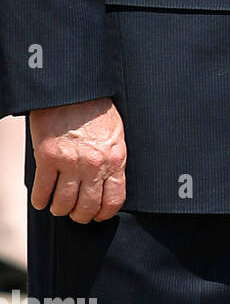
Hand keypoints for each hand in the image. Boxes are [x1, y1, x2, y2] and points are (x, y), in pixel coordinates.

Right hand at [29, 97, 125, 222]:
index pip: (114, 200)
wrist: (72, 88)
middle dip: (79, 215)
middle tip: (74, 212)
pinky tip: (41, 198)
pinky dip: (40, 200)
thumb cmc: (94, 107)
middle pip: (87, 207)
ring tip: (57, 204)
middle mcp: (95, 164)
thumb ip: (112, 158)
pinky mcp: (48, 158)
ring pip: (63, 204)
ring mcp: (71, 162)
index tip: (96, 215)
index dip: (103, 214)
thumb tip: (108, 182)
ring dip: (59, 208)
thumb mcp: (114, 133)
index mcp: (115, 157)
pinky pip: (42, 192)